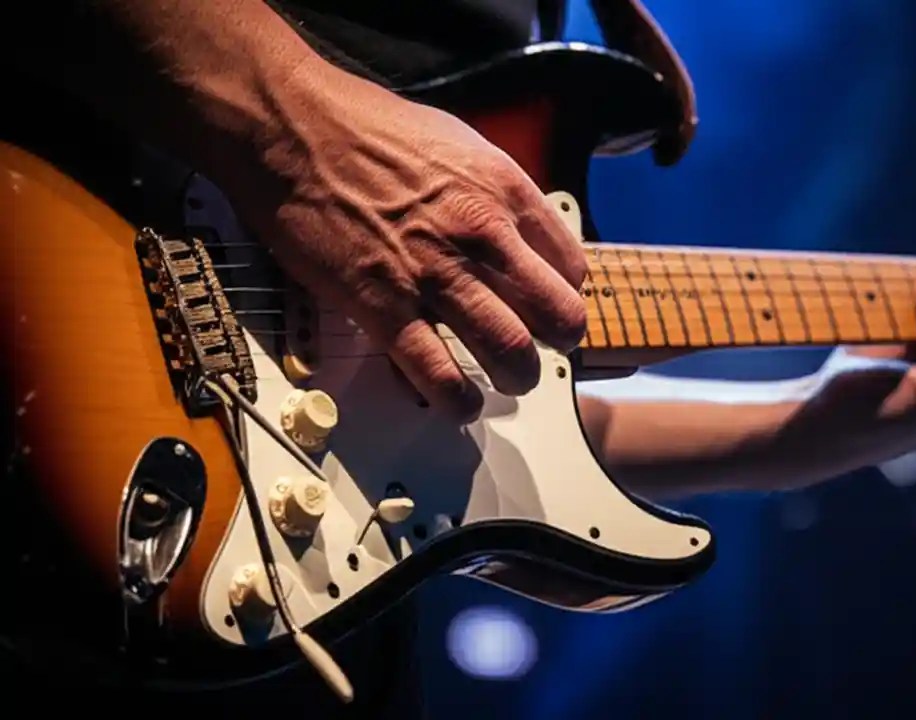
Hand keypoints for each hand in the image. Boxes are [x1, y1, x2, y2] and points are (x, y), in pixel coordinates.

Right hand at [226, 58, 586, 422]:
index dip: (565, 294)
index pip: (570, 266)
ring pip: (510, 351)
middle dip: (558, 343)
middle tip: (545, 350)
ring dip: (517, 377)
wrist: (292, 128)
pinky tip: (461, 402)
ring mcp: (434, 274)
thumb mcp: (459, 145)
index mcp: (504, 192)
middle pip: (556, 315)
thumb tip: (516, 231)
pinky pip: (437, 372)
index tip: (552, 305)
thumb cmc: (364, 129)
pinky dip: (457, 399)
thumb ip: (495, 194)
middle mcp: (480, 235)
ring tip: (510, 380)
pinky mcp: (384, 306)